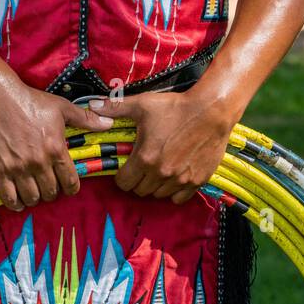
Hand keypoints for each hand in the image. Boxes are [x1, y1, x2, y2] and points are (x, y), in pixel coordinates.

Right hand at [0, 73, 113, 212]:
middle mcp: (38, 162)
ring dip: (35, 198)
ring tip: (33, 191)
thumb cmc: (30, 100)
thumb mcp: (61, 107)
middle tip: (48, 186)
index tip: (68, 187)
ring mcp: (17, 168)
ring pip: (31, 198)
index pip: (70, 182)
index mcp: (56, 149)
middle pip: (51, 193)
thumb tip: (109, 124)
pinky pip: (8, 198)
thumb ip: (85, 119)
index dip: (71, 188)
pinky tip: (18, 200)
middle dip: (52, 192)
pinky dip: (15, 203)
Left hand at [93, 90, 233, 204]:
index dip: (122, 176)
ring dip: (155, 186)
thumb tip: (92, 105)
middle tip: (143, 166)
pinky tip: (175, 176)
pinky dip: (174, 191)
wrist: (211, 111)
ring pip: (158, 195)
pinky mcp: (197, 181)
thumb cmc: (176, 107)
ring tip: (159, 169)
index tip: (126, 168)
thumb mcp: (143, 104)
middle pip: (140, 191)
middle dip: (138, 180)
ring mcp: (180, 179)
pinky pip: (179, 198)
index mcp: (144, 158)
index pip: (123, 183)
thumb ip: (115, 108)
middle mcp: (161, 173)